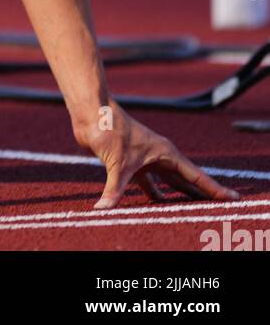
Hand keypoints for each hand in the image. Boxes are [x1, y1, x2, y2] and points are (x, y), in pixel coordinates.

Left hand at [73, 102, 240, 209]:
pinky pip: (147, 184)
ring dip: (178, 196)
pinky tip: (157, 206)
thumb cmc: (109, 129)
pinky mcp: (129, 163)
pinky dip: (153, 195)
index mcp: (165, 153)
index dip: (214, 189)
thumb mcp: (116, 162)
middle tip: (217, 208)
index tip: (233, 198)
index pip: (195, 176)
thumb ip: (114, 190)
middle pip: (185, 181)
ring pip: (168, 183)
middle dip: (201, 194)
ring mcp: (145, 160)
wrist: (91, 114)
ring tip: (192, 210)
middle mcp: (159, 156)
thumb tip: (103, 210)